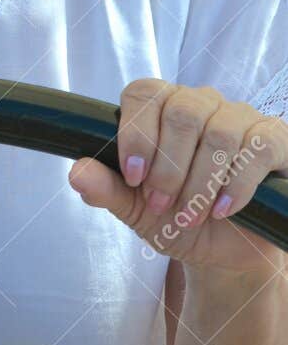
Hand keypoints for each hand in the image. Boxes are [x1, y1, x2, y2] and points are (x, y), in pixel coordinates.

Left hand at [69, 79, 287, 273]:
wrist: (226, 251)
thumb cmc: (177, 219)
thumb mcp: (136, 210)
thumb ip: (107, 189)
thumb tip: (76, 172)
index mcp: (162, 106)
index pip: (143, 93)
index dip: (136, 133)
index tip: (133, 178)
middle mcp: (201, 101)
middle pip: (182, 112)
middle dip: (168, 167)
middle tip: (162, 206)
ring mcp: (240, 117)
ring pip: (220, 132)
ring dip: (200, 182)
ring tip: (190, 216)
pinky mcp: (274, 139)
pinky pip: (258, 147)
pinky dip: (236, 183)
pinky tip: (223, 210)